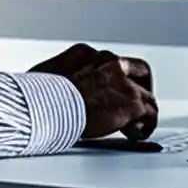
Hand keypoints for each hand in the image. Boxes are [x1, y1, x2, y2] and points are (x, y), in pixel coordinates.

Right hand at [30, 43, 157, 139]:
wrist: (47, 105)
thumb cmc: (38, 95)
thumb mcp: (46, 76)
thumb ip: (59, 78)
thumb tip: (53, 90)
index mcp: (85, 54)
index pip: (108, 62)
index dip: (112, 80)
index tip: (108, 92)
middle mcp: (107, 62)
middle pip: (137, 69)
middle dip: (139, 85)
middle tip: (135, 101)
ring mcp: (122, 81)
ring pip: (146, 94)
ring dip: (141, 110)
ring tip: (135, 124)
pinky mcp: (131, 101)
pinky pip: (149, 115)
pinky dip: (144, 126)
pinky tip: (136, 133)